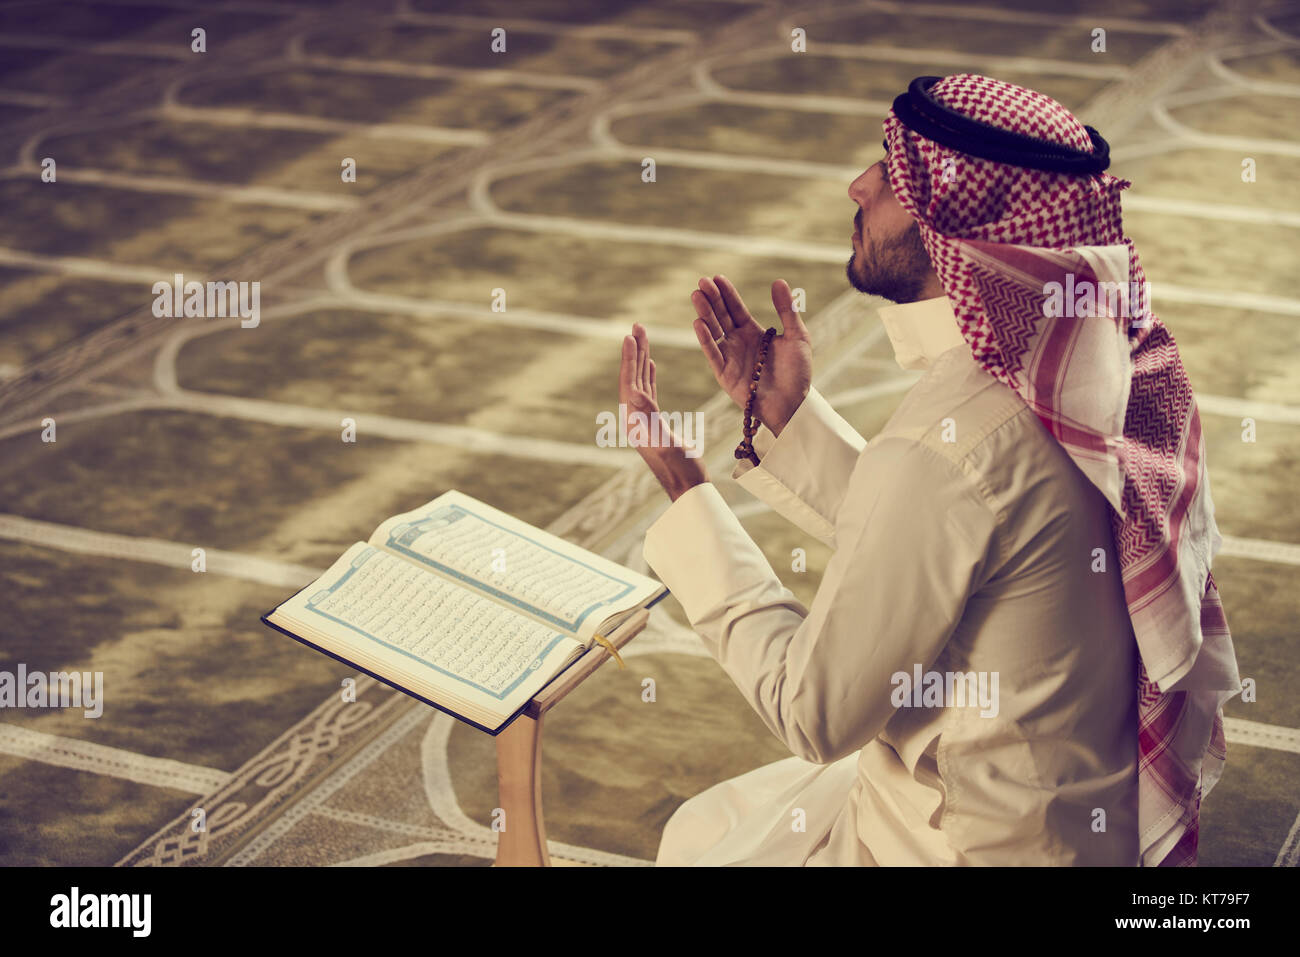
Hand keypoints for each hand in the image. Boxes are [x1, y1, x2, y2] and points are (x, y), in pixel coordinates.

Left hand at [620, 322, 707, 501]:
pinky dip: (648, 376)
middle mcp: (635, 419)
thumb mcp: (665, 442)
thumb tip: (633, 395)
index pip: (630, 383)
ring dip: (641, 360)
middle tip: (637, 326)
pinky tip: (651, 365)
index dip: (629, 359)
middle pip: (632, 378)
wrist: (688, 490)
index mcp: (636, 422)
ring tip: (643, 336)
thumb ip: (650, 419)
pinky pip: (648, 393)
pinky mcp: (654, 424)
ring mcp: (643, 421)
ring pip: (640, 383)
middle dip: (634, 352)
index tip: (630, 336)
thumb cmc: (681, 470)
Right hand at [691, 275, 811, 436]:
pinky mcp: (725, 375)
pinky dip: (705, 339)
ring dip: (705, 314)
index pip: (736, 309)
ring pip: (713, 331)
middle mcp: (738, 343)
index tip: (717, 277)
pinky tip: (699, 322)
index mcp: (753, 333)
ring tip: (696, 296)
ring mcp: (730, 358)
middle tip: (702, 282)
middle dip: (712, 299)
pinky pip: (713, 354)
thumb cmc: (798, 372)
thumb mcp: (797, 336)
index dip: (727, 293)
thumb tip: (779, 281)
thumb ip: (787, 310)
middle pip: (721, 317)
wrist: (794, 404)